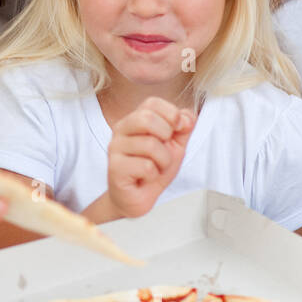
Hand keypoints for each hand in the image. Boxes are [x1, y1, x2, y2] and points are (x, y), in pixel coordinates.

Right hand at [107, 97, 195, 218]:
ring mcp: (115, 149)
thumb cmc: (151, 170)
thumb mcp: (174, 146)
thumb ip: (183, 128)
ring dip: (163, 161)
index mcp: (134, 120)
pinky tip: (145, 178)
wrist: (136, 198)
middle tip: (164, 150)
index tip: (176, 129)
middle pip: (146, 118)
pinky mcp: (114, 168)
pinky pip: (146, 166)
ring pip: (150, 145)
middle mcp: (121, 131)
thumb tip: (187, 117)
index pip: (152, 103)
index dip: (171, 114)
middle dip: (166, 136)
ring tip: (155, 168)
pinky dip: (153, 175)